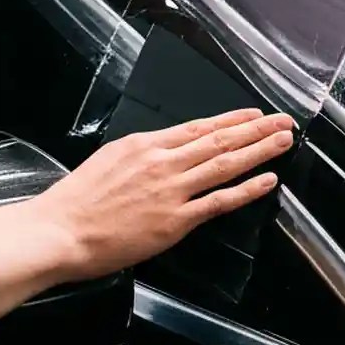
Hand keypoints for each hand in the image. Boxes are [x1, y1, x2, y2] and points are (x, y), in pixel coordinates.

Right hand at [28, 108, 294, 280]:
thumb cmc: (77, 201)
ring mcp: (172, 190)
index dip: (231, 120)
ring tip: (283, 141)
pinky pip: (219, 201)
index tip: (254, 114)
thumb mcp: (109, 159)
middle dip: (256, 129)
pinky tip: (267, 180)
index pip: (198, 127)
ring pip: (225, 163)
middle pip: (219, 139)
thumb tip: (162, 150)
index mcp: (145, 145)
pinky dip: (246, 189)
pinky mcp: (175, 220)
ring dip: (259, 151)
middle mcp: (163, 162)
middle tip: (284, 121)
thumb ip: (141, 154)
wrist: (61, 230)